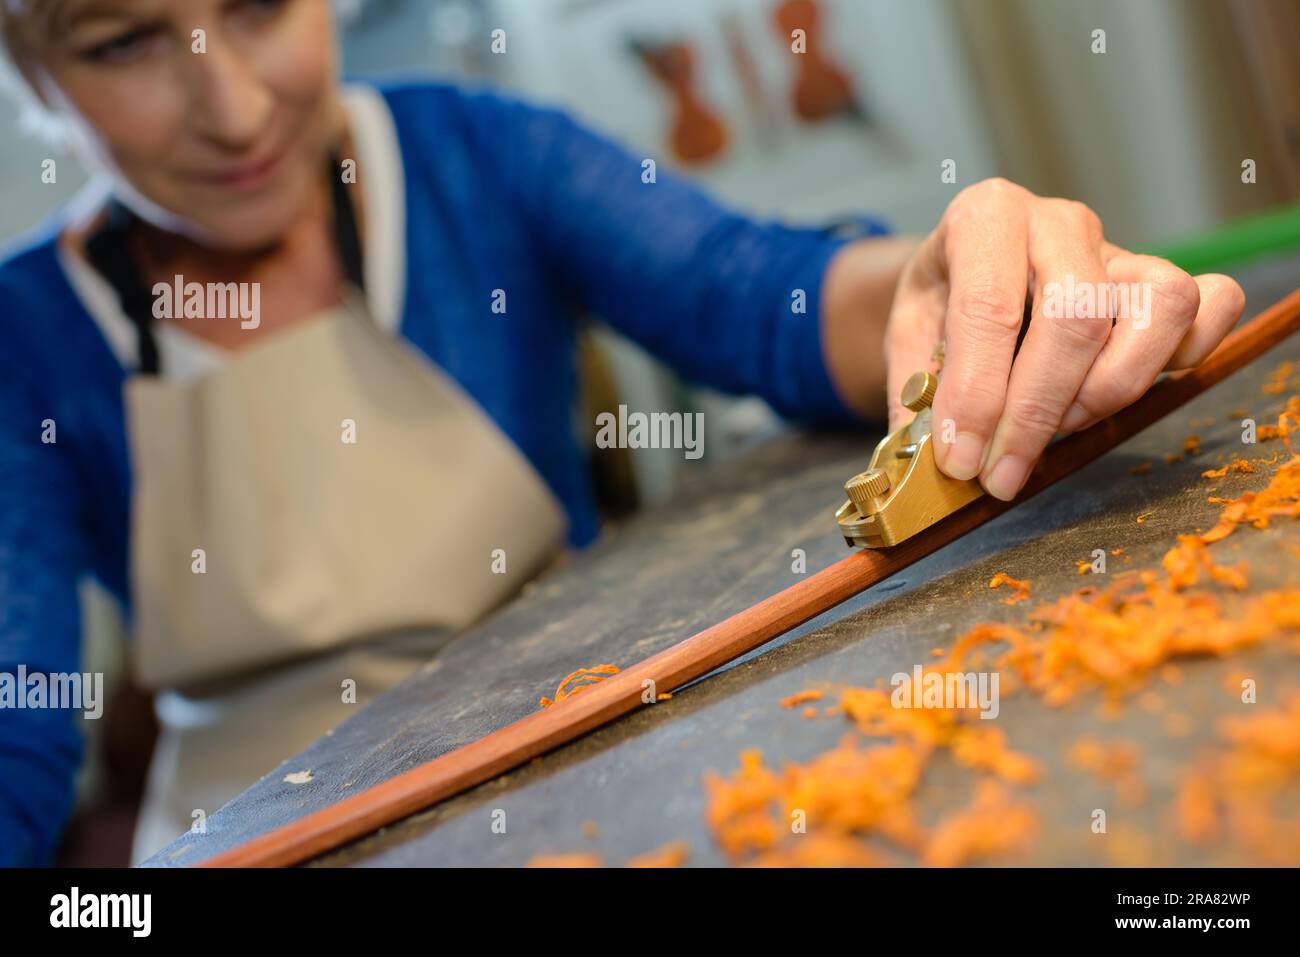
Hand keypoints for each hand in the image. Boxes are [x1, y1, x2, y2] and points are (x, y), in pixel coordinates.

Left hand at [883, 178, 1244, 499]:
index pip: (989, 309)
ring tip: (1060, 424)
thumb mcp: (908, 338)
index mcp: (984, 217)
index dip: (978, 396)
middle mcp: (1058, 221)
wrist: (970, 269)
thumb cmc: (942, 303)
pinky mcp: (1160, 279)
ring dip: (1110, 387)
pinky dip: (1185, 356)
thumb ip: (920, 396)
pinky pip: (1213, 304)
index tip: (962, 460)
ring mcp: (1118, 247)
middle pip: (1076, 315)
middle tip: (1002, 471)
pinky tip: (1123, 393)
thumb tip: (940, 465)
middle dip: (1036, 412)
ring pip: (1158, 307)